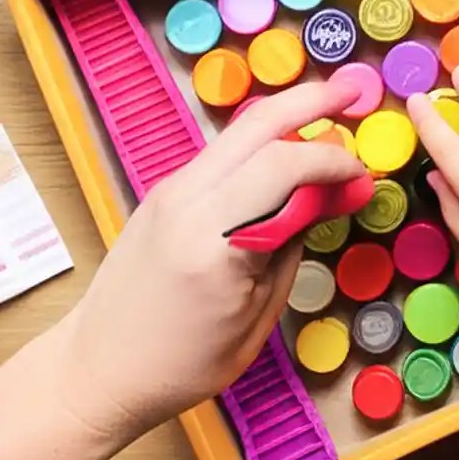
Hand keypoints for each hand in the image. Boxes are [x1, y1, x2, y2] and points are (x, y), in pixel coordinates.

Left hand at [56, 81, 364, 433]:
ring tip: (328, 111)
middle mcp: (185, 201)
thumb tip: (326, 199)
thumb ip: (289, 247)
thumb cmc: (180, 364)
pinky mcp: (163, 194)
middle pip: (256, 125)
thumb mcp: (255, 317)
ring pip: (236, 134)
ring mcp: (169, 192)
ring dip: (285, 118)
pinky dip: (260, 146)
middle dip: (310, 101)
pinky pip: (221, 156)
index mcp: (213, 242)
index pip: (283, 169)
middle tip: (353, 90)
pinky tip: (286, 154)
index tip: (361, 174)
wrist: (97, 368)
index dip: (332, 161)